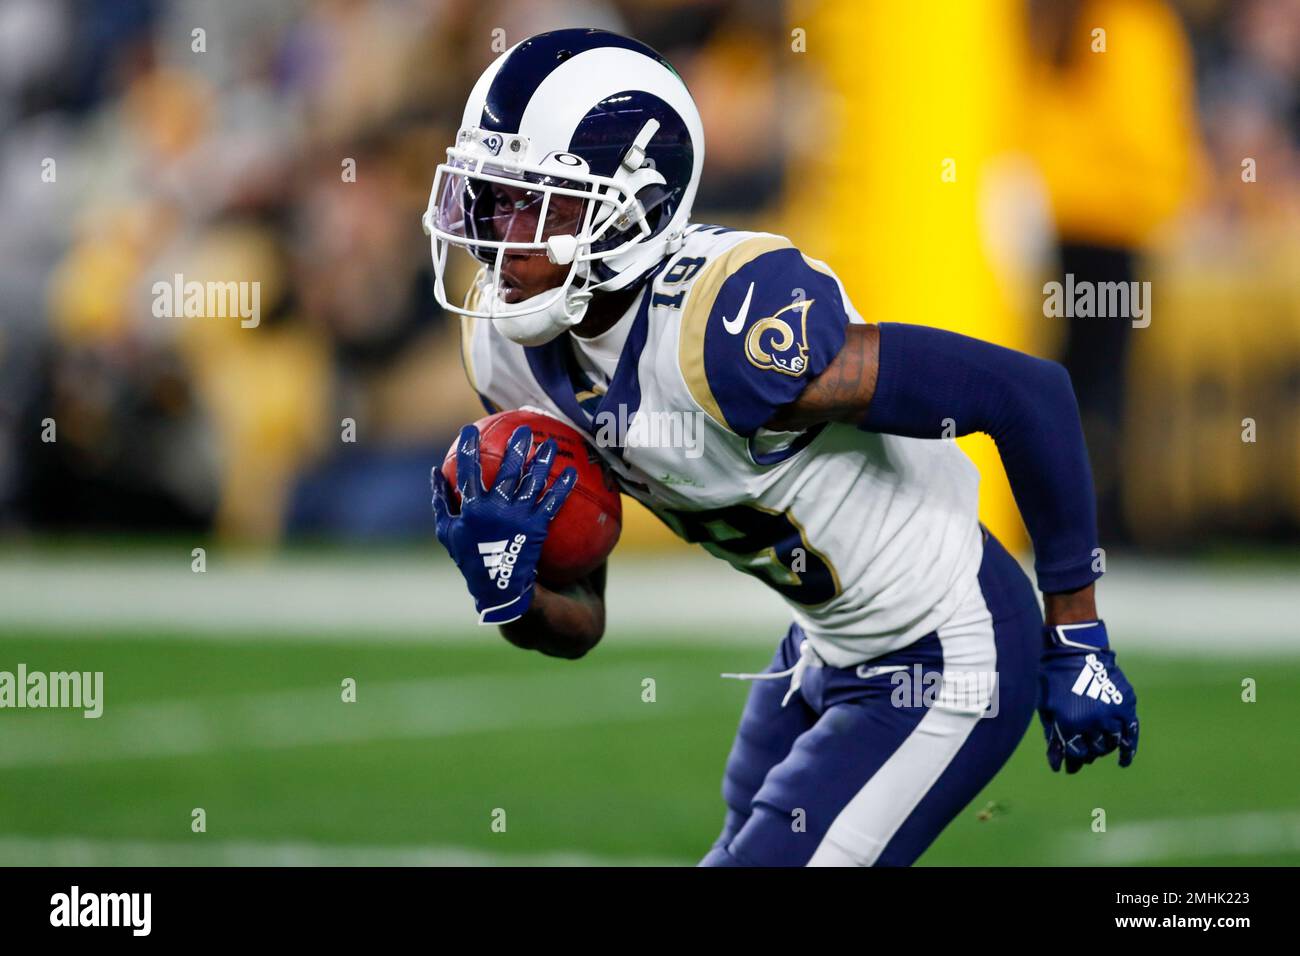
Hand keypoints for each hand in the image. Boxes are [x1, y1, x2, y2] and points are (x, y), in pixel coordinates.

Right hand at [432, 424, 575, 624]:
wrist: (503, 594)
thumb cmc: (473, 562)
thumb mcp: (449, 534)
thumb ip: (441, 503)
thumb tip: (433, 472)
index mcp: (470, 510)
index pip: (466, 472)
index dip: (466, 448)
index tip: (469, 429)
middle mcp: (494, 511)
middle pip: (506, 470)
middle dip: (515, 446)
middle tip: (523, 429)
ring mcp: (517, 519)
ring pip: (532, 482)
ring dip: (543, 460)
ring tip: (552, 443)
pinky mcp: (537, 529)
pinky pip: (553, 503)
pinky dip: (563, 486)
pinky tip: (575, 471)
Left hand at [1037, 621, 1138, 772]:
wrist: (1075, 650)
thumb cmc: (1054, 679)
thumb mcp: (1046, 708)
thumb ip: (1053, 736)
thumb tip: (1056, 765)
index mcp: (1070, 723)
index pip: (1076, 753)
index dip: (1073, 760)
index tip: (1071, 764)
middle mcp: (1093, 722)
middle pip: (1094, 750)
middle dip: (1087, 753)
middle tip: (1084, 754)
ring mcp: (1111, 714)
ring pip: (1111, 743)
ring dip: (1104, 749)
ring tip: (1098, 750)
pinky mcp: (1126, 705)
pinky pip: (1131, 733)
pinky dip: (1128, 749)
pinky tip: (1124, 760)